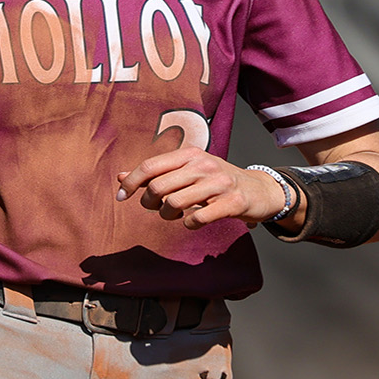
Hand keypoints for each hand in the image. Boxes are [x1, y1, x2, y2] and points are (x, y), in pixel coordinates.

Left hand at [115, 146, 285, 230]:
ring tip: (176, 215)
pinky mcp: (233, 202)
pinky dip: (190, 224)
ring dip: (168, 215)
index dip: (130, 183)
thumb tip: (119, 177)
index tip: (120, 196)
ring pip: (174, 203)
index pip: (150, 166)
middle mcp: (204, 165)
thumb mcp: (187, 171)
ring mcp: (219, 183)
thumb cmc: (216, 182)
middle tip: (157, 209)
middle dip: (149, 203)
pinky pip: (197, 219)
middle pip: (158, 187)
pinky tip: (194, 221)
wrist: (259, 191)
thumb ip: (155, 174)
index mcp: (190, 154)